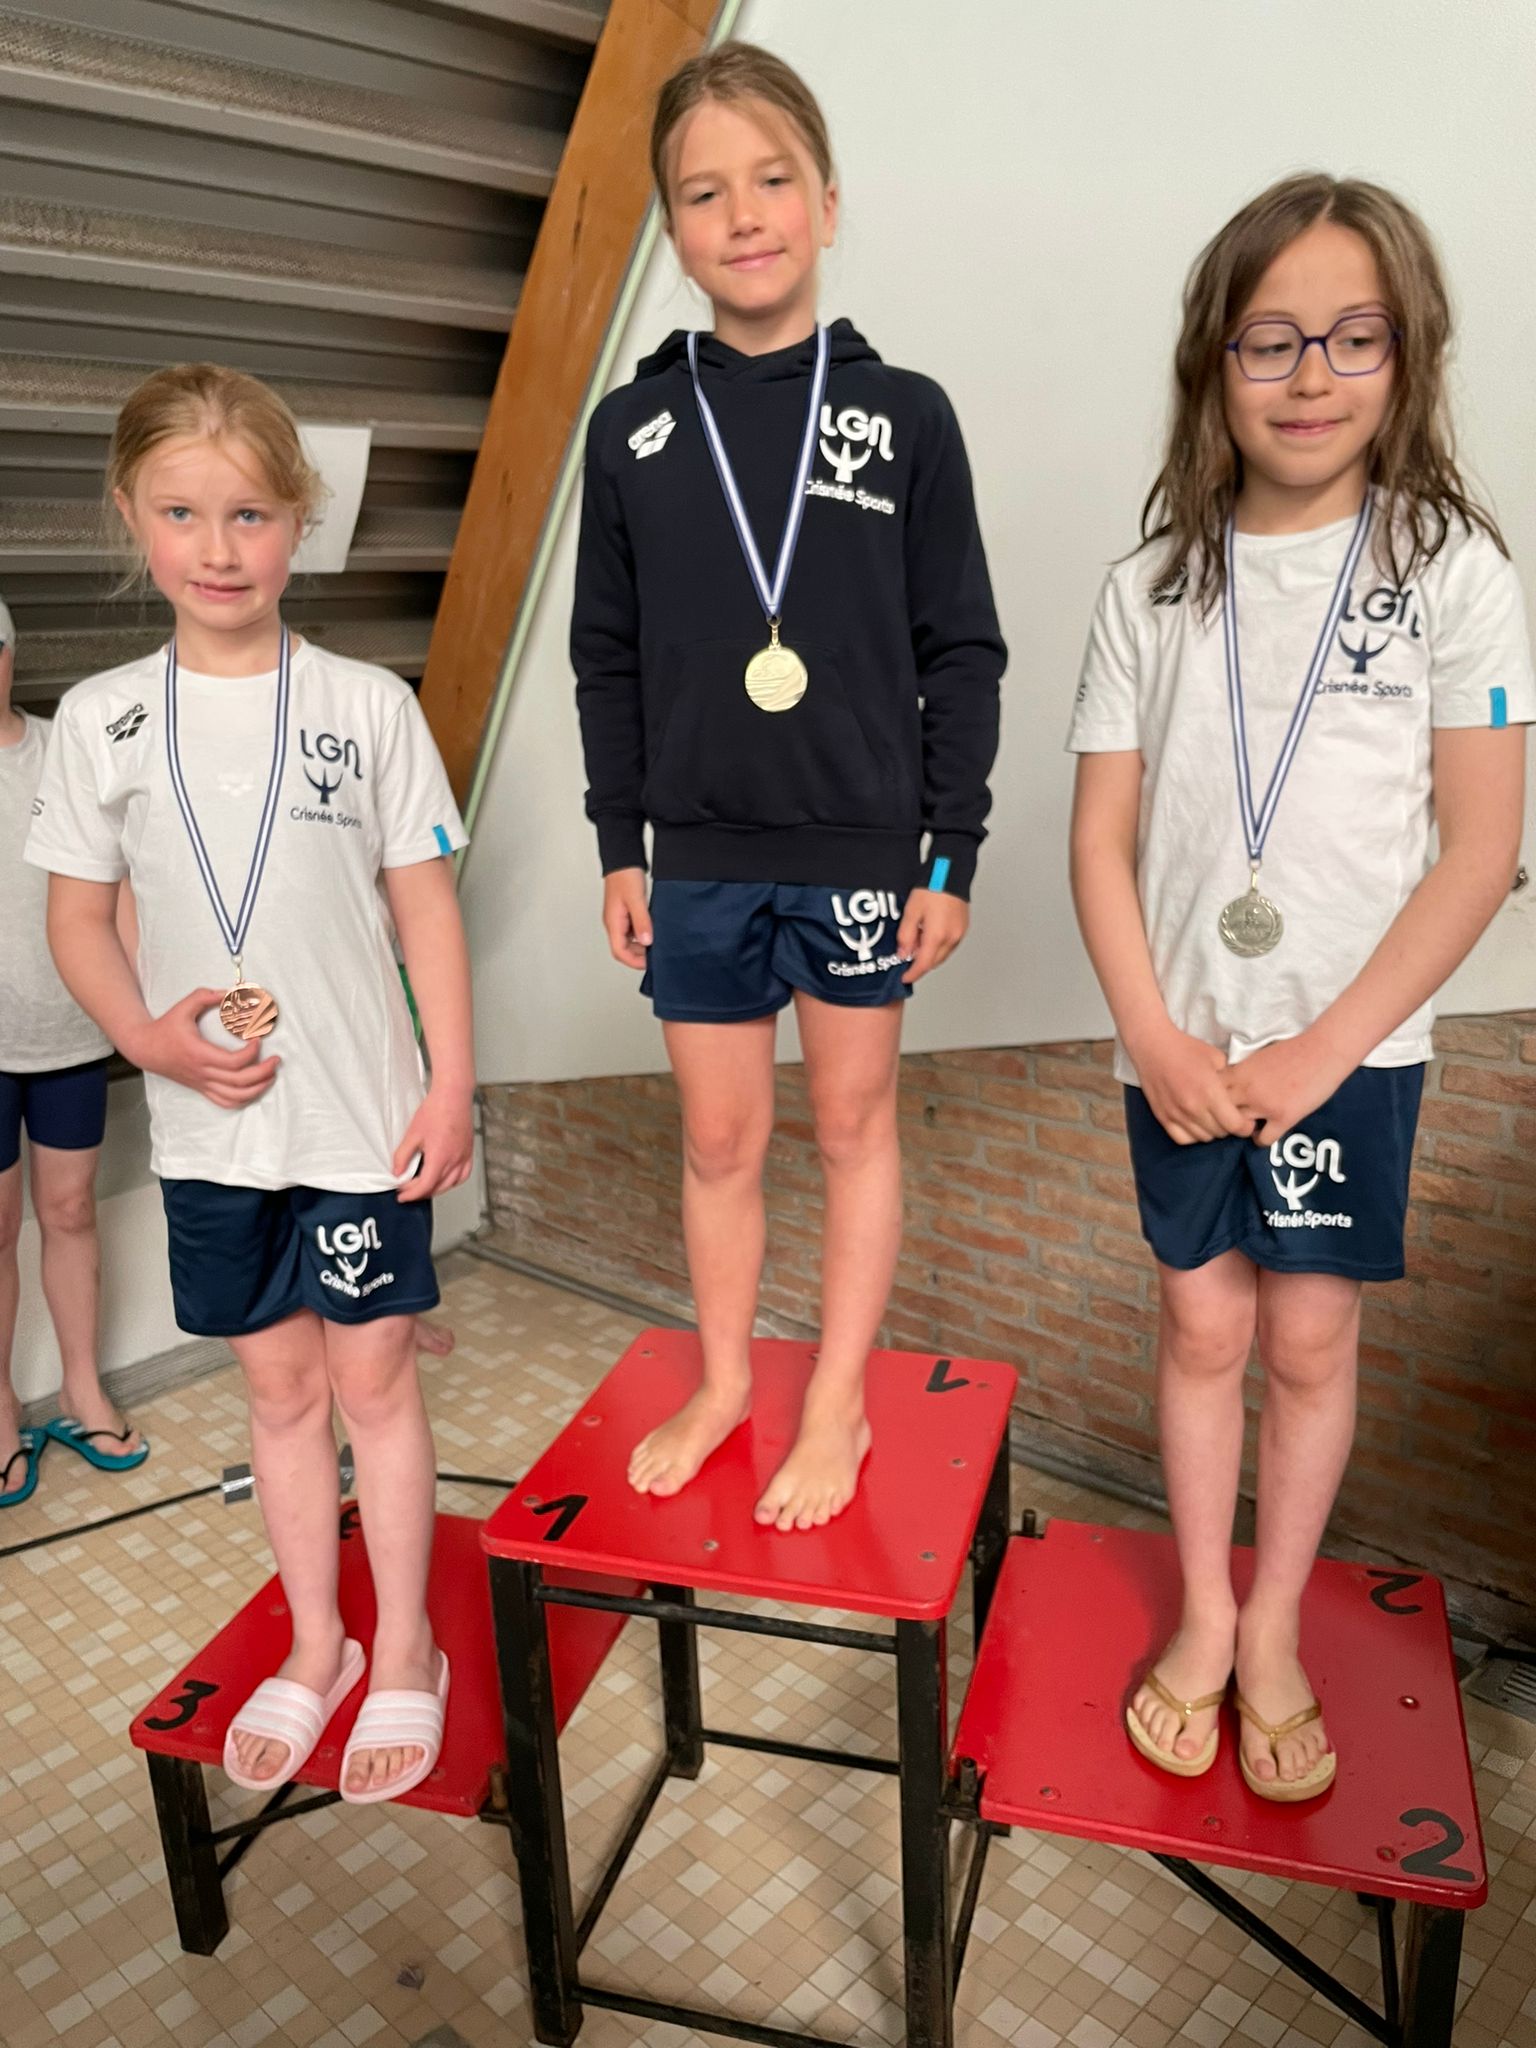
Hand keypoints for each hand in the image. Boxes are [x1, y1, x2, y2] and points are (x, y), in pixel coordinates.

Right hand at [131, 989, 279, 1109]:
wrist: (145, 1048)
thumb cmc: (166, 1027)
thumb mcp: (184, 1006)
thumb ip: (206, 996)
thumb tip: (229, 992)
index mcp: (200, 1054)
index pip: (234, 1062)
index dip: (251, 1053)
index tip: (257, 1039)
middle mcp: (203, 1072)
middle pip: (240, 1081)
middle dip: (263, 1071)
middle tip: (276, 1060)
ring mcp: (203, 1083)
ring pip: (236, 1097)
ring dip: (257, 1088)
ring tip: (270, 1076)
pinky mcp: (201, 1088)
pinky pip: (225, 1102)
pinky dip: (243, 1099)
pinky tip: (254, 1089)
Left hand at [393, 1084, 474, 1199]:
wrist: (453, 1095)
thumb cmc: (437, 1109)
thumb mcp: (412, 1134)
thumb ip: (402, 1156)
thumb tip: (398, 1171)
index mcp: (440, 1157)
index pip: (425, 1186)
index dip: (411, 1194)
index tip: (403, 1194)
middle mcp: (455, 1159)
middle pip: (437, 1187)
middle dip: (421, 1192)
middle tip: (408, 1190)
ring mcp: (464, 1156)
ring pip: (451, 1184)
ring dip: (436, 1189)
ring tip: (424, 1186)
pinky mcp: (468, 1151)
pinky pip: (463, 1175)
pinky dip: (453, 1181)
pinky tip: (445, 1179)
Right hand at [602, 868, 651, 968]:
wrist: (623, 859)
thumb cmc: (625, 875)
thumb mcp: (636, 900)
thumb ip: (641, 921)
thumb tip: (647, 941)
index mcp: (613, 922)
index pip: (619, 951)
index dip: (634, 961)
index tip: (649, 963)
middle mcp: (614, 923)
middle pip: (623, 949)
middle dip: (639, 955)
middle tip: (656, 955)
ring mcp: (619, 918)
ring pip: (628, 941)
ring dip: (641, 946)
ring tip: (656, 944)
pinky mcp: (625, 913)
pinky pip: (633, 930)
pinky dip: (642, 935)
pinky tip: (653, 930)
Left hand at [897, 889, 967, 982]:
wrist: (951, 873)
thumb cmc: (932, 888)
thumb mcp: (911, 912)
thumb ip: (906, 936)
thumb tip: (904, 954)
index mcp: (937, 936)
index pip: (924, 965)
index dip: (913, 974)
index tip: (905, 977)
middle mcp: (951, 938)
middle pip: (934, 962)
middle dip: (920, 963)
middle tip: (907, 952)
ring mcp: (959, 934)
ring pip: (942, 955)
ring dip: (929, 954)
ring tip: (918, 937)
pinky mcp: (963, 929)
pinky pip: (949, 945)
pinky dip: (938, 946)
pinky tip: (929, 933)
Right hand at [1132, 1023, 1250, 1145]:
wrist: (1152, 1046)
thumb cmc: (1186, 1049)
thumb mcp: (1216, 1058)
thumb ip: (1230, 1079)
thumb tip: (1240, 1094)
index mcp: (1210, 1092)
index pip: (1234, 1125)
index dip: (1245, 1127)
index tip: (1247, 1121)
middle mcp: (1193, 1108)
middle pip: (1220, 1133)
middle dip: (1229, 1127)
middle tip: (1230, 1116)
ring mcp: (1176, 1114)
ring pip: (1203, 1138)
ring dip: (1211, 1131)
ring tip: (1213, 1119)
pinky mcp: (1162, 1117)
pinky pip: (1183, 1139)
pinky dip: (1193, 1135)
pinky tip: (1196, 1124)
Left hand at [1225, 1030, 1354, 1147]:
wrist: (1324, 1051)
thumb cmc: (1293, 1050)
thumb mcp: (1258, 1057)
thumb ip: (1242, 1073)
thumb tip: (1230, 1085)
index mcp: (1240, 1072)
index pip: (1210, 1093)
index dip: (1212, 1102)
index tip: (1218, 1106)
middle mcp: (1247, 1089)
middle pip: (1219, 1113)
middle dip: (1222, 1119)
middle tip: (1231, 1121)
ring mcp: (1264, 1105)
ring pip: (1238, 1128)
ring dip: (1242, 1130)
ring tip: (1249, 1128)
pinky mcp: (1284, 1117)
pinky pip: (1263, 1139)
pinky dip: (1262, 1139)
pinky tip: (1267, 1132)